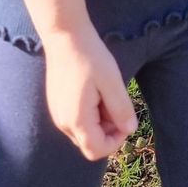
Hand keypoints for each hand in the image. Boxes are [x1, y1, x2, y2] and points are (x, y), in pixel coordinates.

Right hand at [42, 25, 137, 159]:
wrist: (64, 36)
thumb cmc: (90, 56)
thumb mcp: (112, 81)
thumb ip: (121, 109)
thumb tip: (130, 129)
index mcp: (76, 121)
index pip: (96, 151)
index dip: (116, 141)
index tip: (125, 118)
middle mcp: (63, 123)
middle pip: (90, 143)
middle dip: (108, 129)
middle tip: (116, 101)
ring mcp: (57, 113)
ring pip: (83, 131)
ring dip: (99, 120)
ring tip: (105, 92)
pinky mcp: (57, 104)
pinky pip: (76, 119)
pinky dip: (89, 112)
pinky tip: (94, 89)